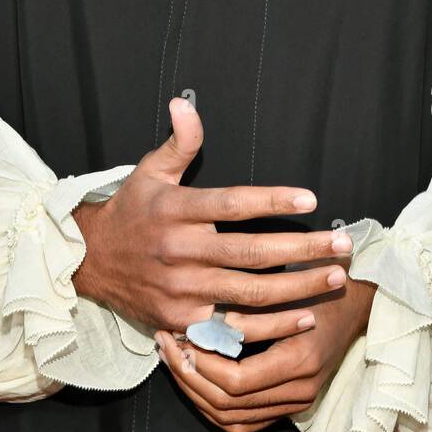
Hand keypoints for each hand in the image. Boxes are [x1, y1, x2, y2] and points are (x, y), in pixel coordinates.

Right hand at [70, 96, 352, 331]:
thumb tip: (185, 103)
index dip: (273, 201)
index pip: (232, 203)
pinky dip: (272, 326)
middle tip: (342, 244)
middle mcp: (180, 252)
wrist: (89, 263)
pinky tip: (304, 315)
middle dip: (303, 249)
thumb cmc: (130, 211)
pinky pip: (234, 328)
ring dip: (299, 288)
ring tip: (335, 277)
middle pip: (252, 253)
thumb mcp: (149, 172)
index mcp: (176, 211)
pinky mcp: (182, 322)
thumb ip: (178, 143)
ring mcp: (182, 291)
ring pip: (251, 293)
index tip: (311, 199)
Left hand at [154, 261, 376, 431]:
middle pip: (228, 405)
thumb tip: (199, 320)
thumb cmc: (320, 286)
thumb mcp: (287, 290)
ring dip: (196, 392)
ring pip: (231, 418)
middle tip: (166, 347)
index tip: (178, 338)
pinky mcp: (290, 403)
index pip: (236, 381)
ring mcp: (296, 401)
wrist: (356, 302)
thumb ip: (248, 311)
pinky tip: (194, 380)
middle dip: (189, 378)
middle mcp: (299, 389)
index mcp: (299, 362)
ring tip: (172, 361)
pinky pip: (243, 421)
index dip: (201, 364)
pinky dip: (214, 405)